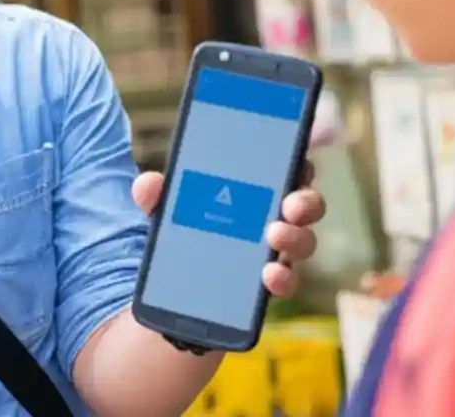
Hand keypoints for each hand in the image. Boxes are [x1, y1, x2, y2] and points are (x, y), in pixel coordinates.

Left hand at [131, 162, 325, 297]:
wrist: (171, 294)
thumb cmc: (180, 238)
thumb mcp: (163, 213)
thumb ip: (155, 196)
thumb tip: (149, 183)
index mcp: (255, 194)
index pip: (286, 172)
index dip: (299, 164)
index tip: (300, 161)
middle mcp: (273, 221)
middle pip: (305, 206)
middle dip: (305, 201)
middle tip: (290, 203)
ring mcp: (274, 255)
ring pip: (302, 242)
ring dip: (295, 237)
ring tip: (275, 234)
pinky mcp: (265, 286)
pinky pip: (285, 282)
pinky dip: (282, 278)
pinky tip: (270, 275)